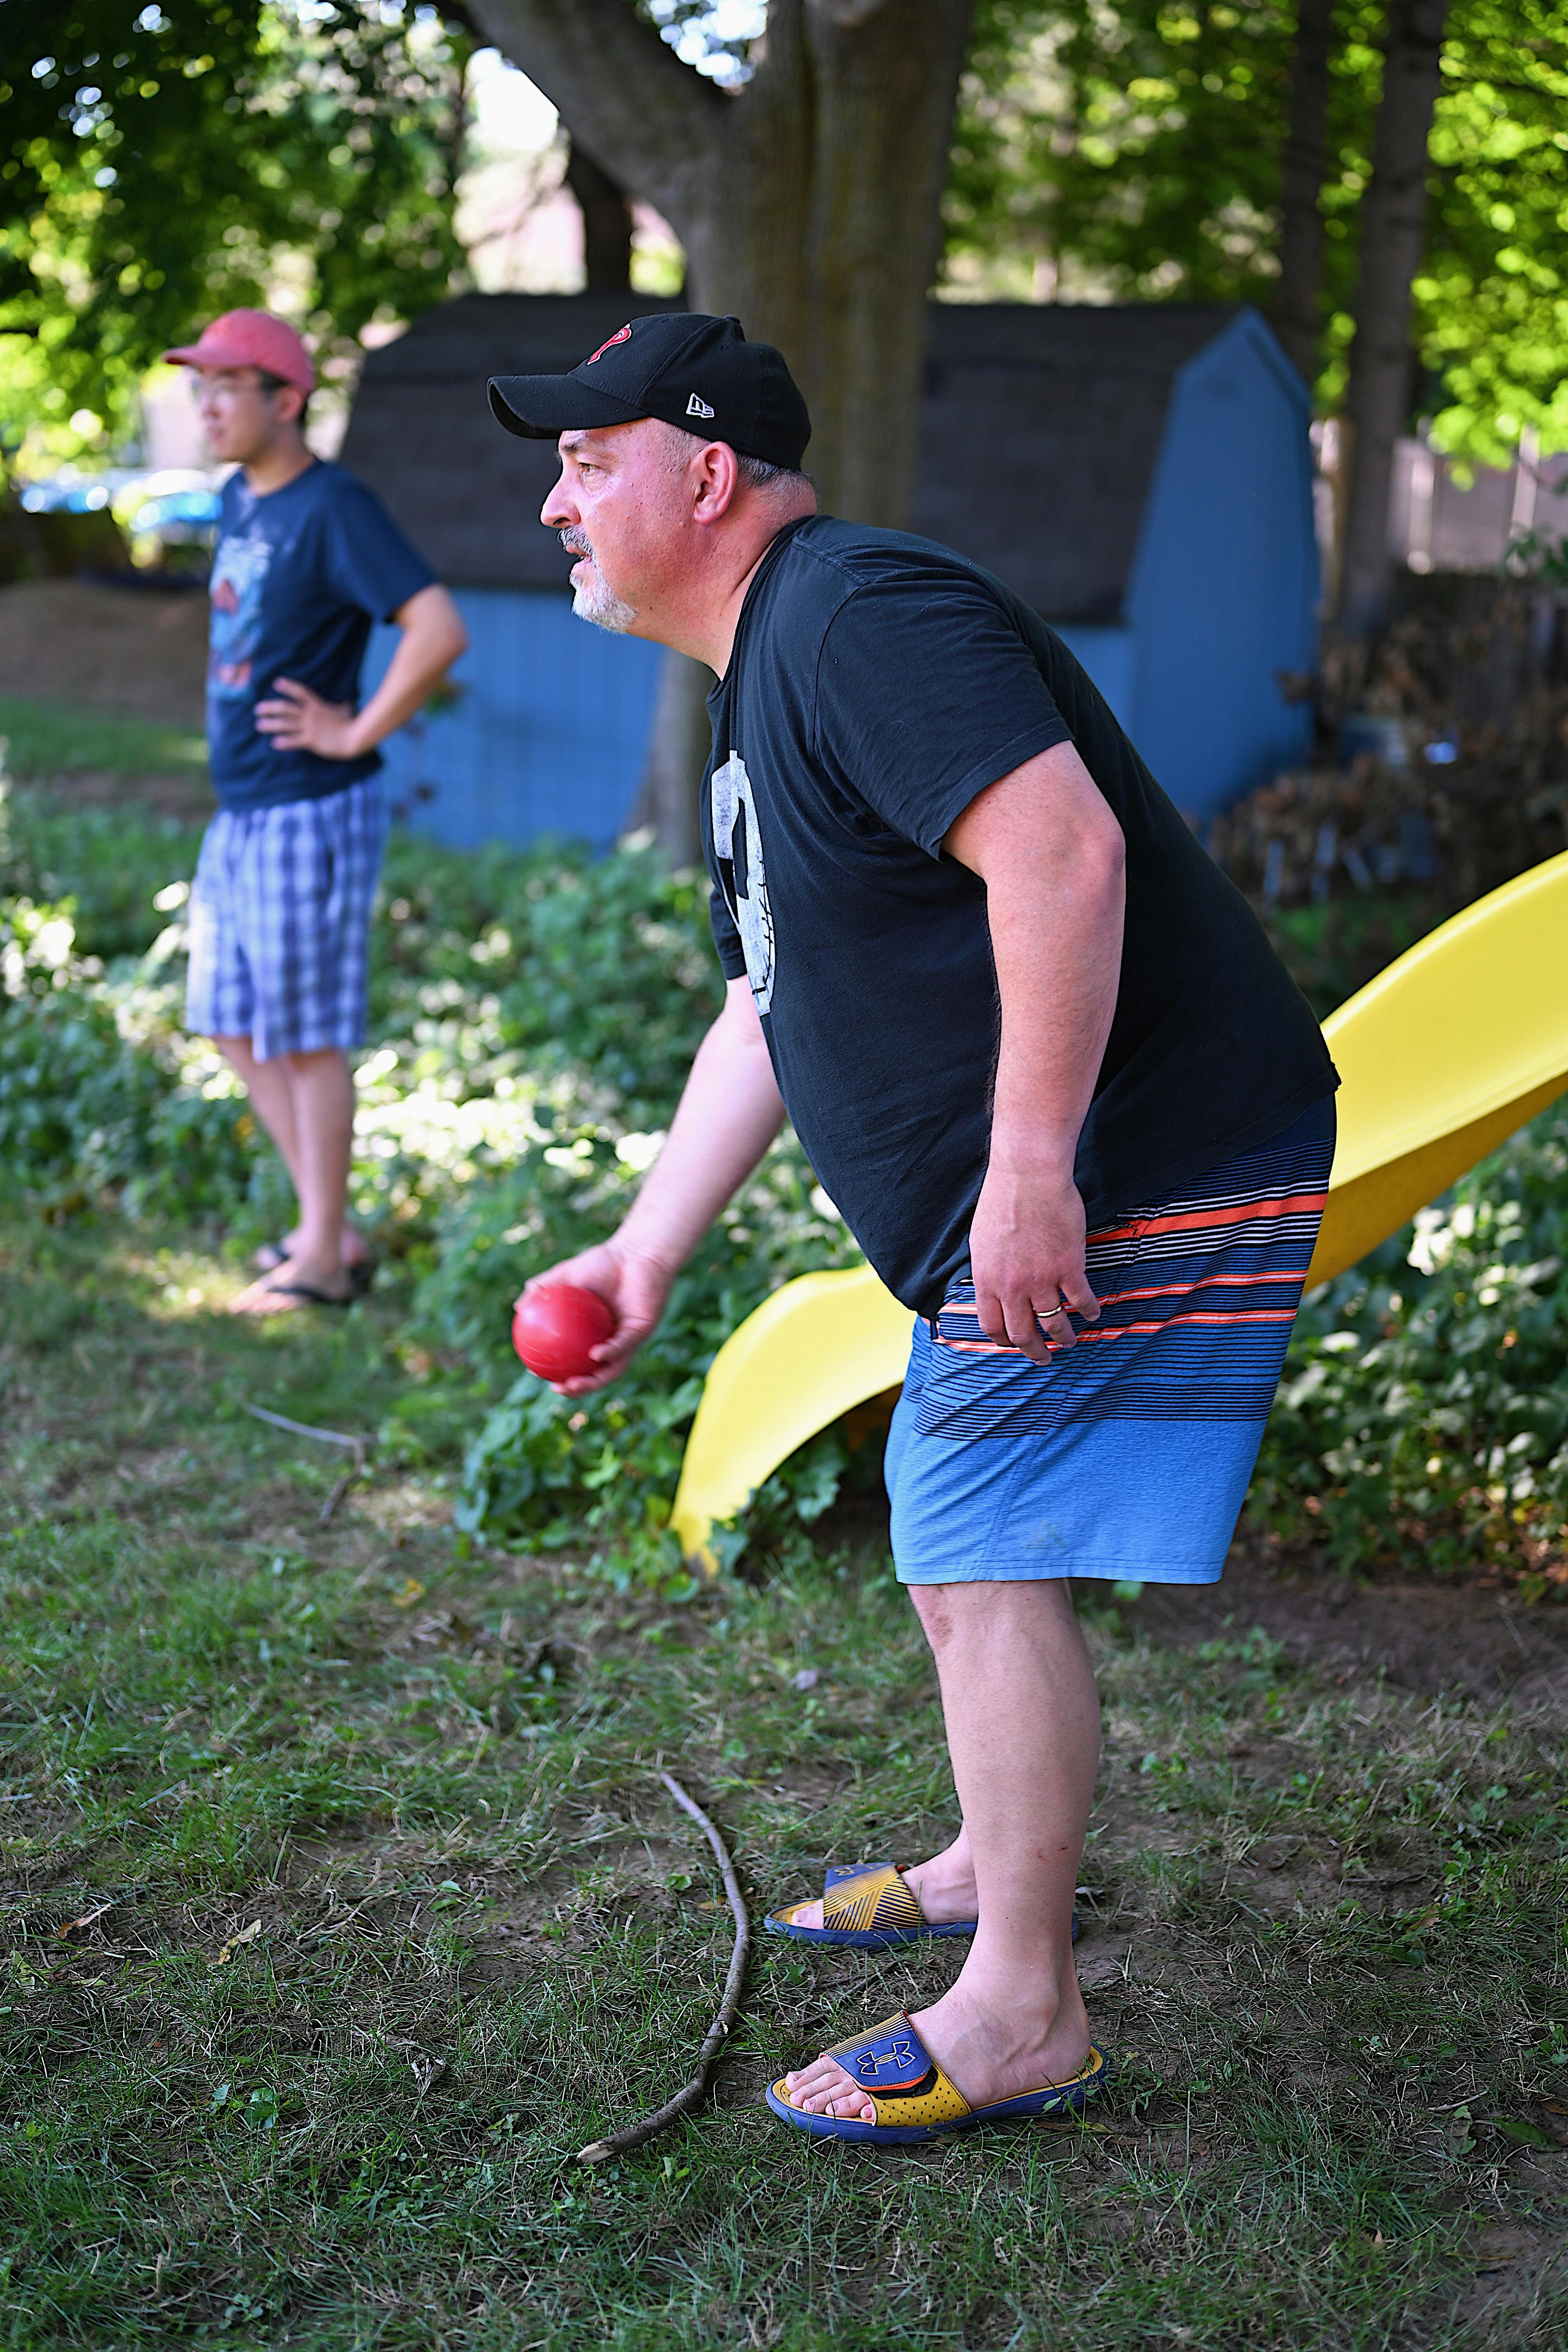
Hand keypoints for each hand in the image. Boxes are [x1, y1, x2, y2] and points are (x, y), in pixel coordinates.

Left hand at [254, 677, 362, 758]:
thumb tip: (347, 702)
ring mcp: (309, 728)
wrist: (354, 738)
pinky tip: (274, 743)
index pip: (300, 692)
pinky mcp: (311, 741)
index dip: (288, 687)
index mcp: (317, 705)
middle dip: (269, 707)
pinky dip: (283, 742)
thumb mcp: (345, 711)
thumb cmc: (350, 723)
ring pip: (285, 724)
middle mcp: (310, 715)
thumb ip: (342, 706)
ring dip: (270, 724)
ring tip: (259, 725)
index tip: (276, 683)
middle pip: (285, 708)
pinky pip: (293, 741)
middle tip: (257, 709)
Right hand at [516, 1238, 675, 1397]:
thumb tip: (518, 1307)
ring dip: (593, 1382)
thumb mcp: (567, 1274)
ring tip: (574, 1384)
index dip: (558, 1371)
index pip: (575, 1360)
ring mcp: (628, 1339)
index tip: (537, 1372)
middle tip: (558, 1388)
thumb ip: (543, 1288)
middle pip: (594, 1375)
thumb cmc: (604, 1262)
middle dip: (577, 1389)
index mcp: (594, 1334)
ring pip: (612, 1370)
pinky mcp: (642, 1332)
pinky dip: (610, 1353)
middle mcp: (612, 1341)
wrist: (636, 1252)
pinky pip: (624, 1347)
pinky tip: (595, 1355)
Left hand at [967, 1160, 1099, 1362]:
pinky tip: (1093, 1314)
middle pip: (1023, 1334)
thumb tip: (991, 1290)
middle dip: (1034, 1351)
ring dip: (1063, 1337)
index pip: (992, 1326)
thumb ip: (988, 1271)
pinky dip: (1089, 1311)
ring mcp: (1042, 1279)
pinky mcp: (1069, 1267)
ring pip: (1054, 1323)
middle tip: (1044, 1357)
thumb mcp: (982, 1243)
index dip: (1004, 1341)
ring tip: (1069, 1341)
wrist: (1028, 1177)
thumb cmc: (1002, 1202)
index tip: (1013, 1344)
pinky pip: (1081, 1300)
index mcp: (987, 1280)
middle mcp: (1012, 1287)